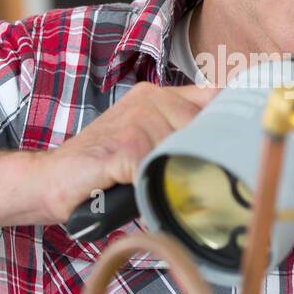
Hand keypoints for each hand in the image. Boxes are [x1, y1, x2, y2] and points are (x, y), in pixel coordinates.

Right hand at [40, 81, 218, 221]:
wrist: (52, 180)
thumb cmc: (101, 165)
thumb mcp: (144, 139)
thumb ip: (177, 132)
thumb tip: (226, 143)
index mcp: (156, 94)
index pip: (213, 98)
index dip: (229, 123)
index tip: (240, 142)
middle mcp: (149, 100)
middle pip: (205, 134)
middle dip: (200, 163)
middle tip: (182, 183)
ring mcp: (137, 121)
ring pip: (184, 156)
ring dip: (173, 180)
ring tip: (152, 189)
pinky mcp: (126, 147)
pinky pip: (159, 175)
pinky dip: (153, 195)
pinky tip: (141, 200)